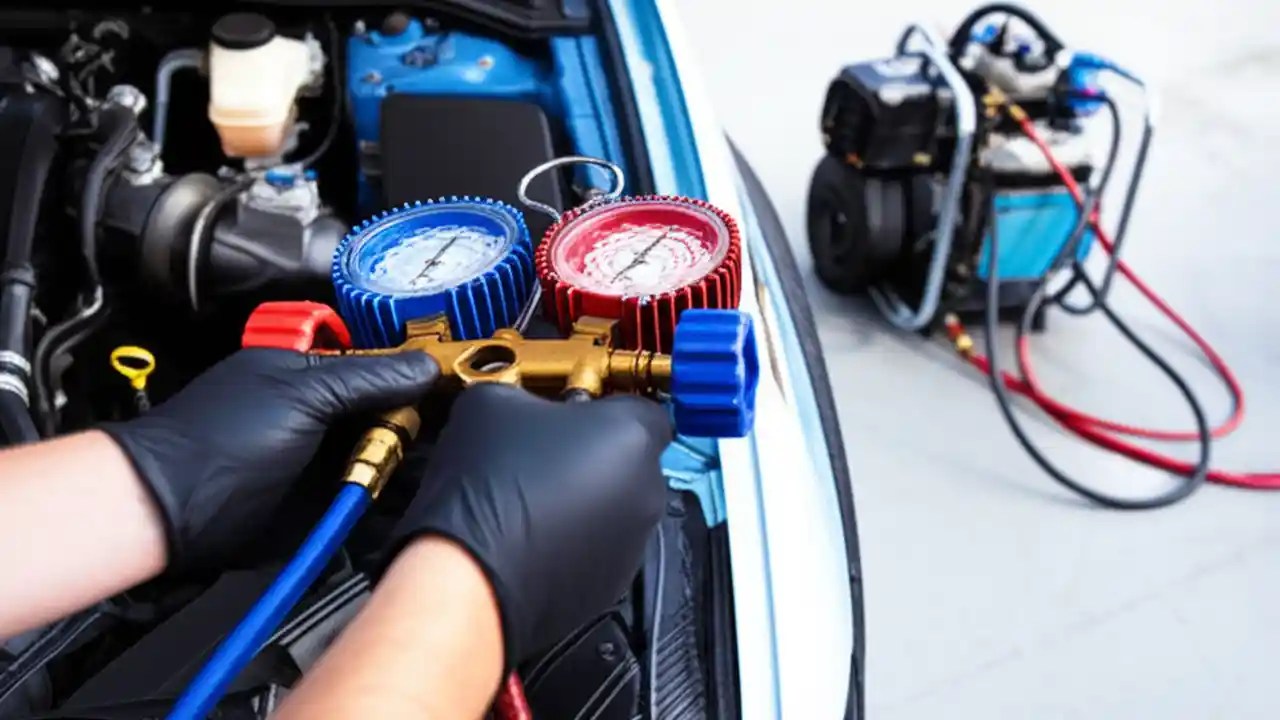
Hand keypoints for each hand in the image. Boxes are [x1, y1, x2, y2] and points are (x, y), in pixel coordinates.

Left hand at [103, 349, 437, 569]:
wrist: (173, 510)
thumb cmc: (215, 439)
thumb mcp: (303, 394)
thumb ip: (368, 378)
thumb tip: (422, 366)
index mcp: (311, 374)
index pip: (382, 369)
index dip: (418, 380)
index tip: (455, 389)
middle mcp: (320, 417)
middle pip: (390, 418)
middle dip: (421, 428)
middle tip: (457, 435)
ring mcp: (321, 464)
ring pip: (384, 462)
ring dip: (411, 469)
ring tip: (448, 471)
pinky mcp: (320, 508)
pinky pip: (368, 505)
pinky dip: (392, 507)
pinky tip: (417, 505)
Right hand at [386, 384, 672, 670]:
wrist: (470, 580)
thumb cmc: (489, 493)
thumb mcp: (493, 403)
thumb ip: (526, 395)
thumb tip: (521, 406)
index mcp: (632, 437)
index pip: (642, 407)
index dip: (603, 406)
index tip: (576, 408)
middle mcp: (646, 491)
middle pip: (628, 459)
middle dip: (591, 454)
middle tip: (541, 451)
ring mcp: (632, 543)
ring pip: (615, 507)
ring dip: (583, 499)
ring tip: (528, 497)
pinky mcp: (611, 584)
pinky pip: (598, 548)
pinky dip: (573, 540)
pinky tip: (529, 534)